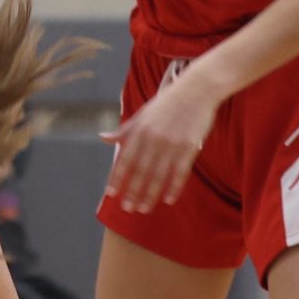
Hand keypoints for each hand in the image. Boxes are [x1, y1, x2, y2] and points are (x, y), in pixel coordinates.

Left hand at [102, 67, 220, 213]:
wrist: (196, 90)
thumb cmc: (166, 103)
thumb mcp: (142, 114)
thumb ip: (124, 130)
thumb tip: (102, 139)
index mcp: (139, 130)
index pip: (125, 158)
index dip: (117, 177)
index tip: (110, 194)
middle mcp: (153, 138)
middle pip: (140, 170)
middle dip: (132, 191)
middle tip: (126, 209)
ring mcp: (172, 143)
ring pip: (159, 174)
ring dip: (150, 194)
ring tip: (143, 209)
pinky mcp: (190, 146)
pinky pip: (180, 171)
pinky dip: (173, 187)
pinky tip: (168, 200)